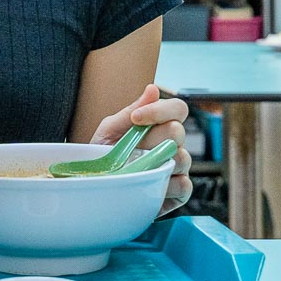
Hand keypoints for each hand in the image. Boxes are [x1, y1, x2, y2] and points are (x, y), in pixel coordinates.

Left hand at [93, 84, 191, 216]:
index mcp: (159, 125)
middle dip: (152, 138)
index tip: (135, 118)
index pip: (178, 108)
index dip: (160, 110)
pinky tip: (149, 184)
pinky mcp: (178, 192)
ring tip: (135, 168)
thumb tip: (152, 89)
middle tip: (131, 148)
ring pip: (184, 158)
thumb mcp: (110, 130)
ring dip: (157, 162)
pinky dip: (167, 185)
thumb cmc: (104, 155)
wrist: (96, 185)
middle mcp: (173, 144)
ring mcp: (178, 167)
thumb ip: (132, 110)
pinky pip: (184, 185)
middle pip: (178, 132)